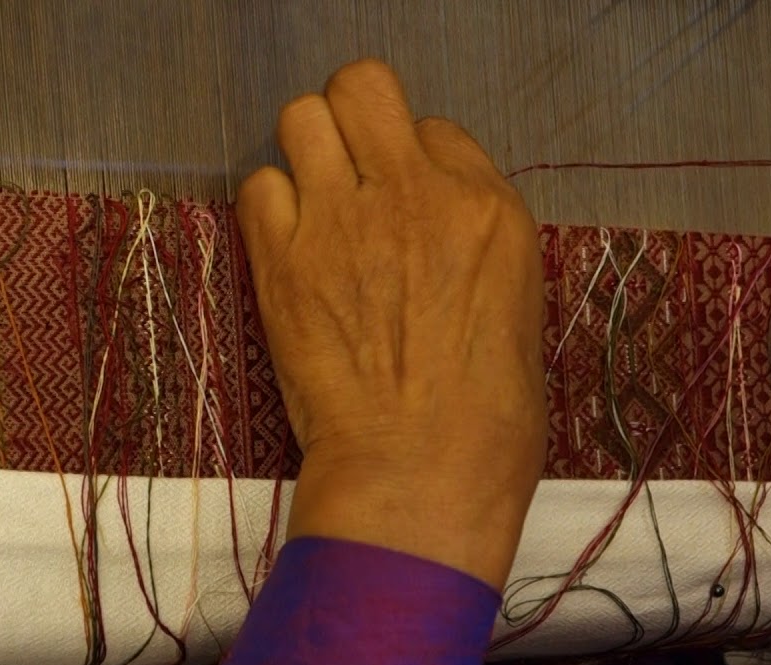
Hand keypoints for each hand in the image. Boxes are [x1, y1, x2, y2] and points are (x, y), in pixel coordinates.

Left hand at [238, 60, 545, 589]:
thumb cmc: (482, 417)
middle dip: (349, 117)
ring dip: (303, 151)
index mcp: (487, 209)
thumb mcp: (513, 310)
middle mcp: (414, 196)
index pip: (435, 129)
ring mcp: (343, 222)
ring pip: (301, 117)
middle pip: (362, 88)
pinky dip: (267, 206)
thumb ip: (468, 242)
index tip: (399, 198)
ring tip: (309, 200)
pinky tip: (284, 245)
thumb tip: (432, 220)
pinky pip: (257, 186)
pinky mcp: (283, 260)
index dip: (411, 161)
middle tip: (342, 165)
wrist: (418, 470)